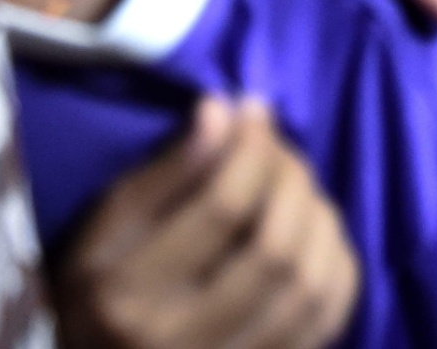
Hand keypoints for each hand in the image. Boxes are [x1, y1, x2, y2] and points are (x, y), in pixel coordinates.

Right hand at [57, 97, 358, 348]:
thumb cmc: (100, 282)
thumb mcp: (111, 223)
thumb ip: (169, 170)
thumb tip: (223, 110)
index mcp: (129, 294)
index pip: (222, 210)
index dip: (253, 149)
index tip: (254, 111)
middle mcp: (182, 342)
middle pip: (276, 249)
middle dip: (292, 181)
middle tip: (281, 150)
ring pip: (310, 286)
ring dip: (320, 220)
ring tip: (298, 190)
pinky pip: (328, 317)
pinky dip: (336, 263)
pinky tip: (314, 234)